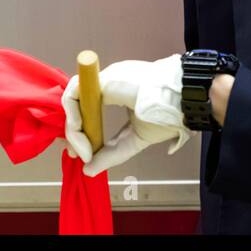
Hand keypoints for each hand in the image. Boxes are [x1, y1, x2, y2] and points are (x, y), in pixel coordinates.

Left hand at [62, 53, 190, 177]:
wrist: (178, 100)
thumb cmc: (165, 115)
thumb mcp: (134, 140)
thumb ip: (111, 153)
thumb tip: (88, 171)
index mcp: (117, 92)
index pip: (88, 110)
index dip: (80, 132)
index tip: (82, 154)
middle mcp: (107, 84)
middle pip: (78, 105)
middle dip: (73, 132)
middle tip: (76, 154)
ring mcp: (104, 79)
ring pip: (73, 101)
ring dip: (74, 130)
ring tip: (84, 151)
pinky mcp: (100, 79)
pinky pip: (73, 96)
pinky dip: (73, 119)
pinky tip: (82, 136)